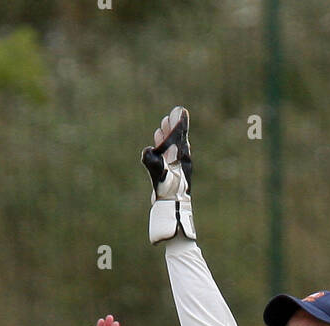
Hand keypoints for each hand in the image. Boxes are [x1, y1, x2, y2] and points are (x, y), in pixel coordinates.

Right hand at [141, 106, 194, 241]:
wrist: (172, 211)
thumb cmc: (170, 194)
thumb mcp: (162, 176)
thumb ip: (154, 163)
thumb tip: (146, 151)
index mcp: (182, 159)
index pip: (180, 137)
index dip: (178, 124)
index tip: (179, 111)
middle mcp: (181, 163)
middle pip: (177, 141)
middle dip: (172, 129)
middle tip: (169, 117)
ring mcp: (176, 170)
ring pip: (172, 149)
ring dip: (166, 138)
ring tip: (162, 128)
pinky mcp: (170, 177)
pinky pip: (167, 158)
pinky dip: (162, 150)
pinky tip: (157, 148)